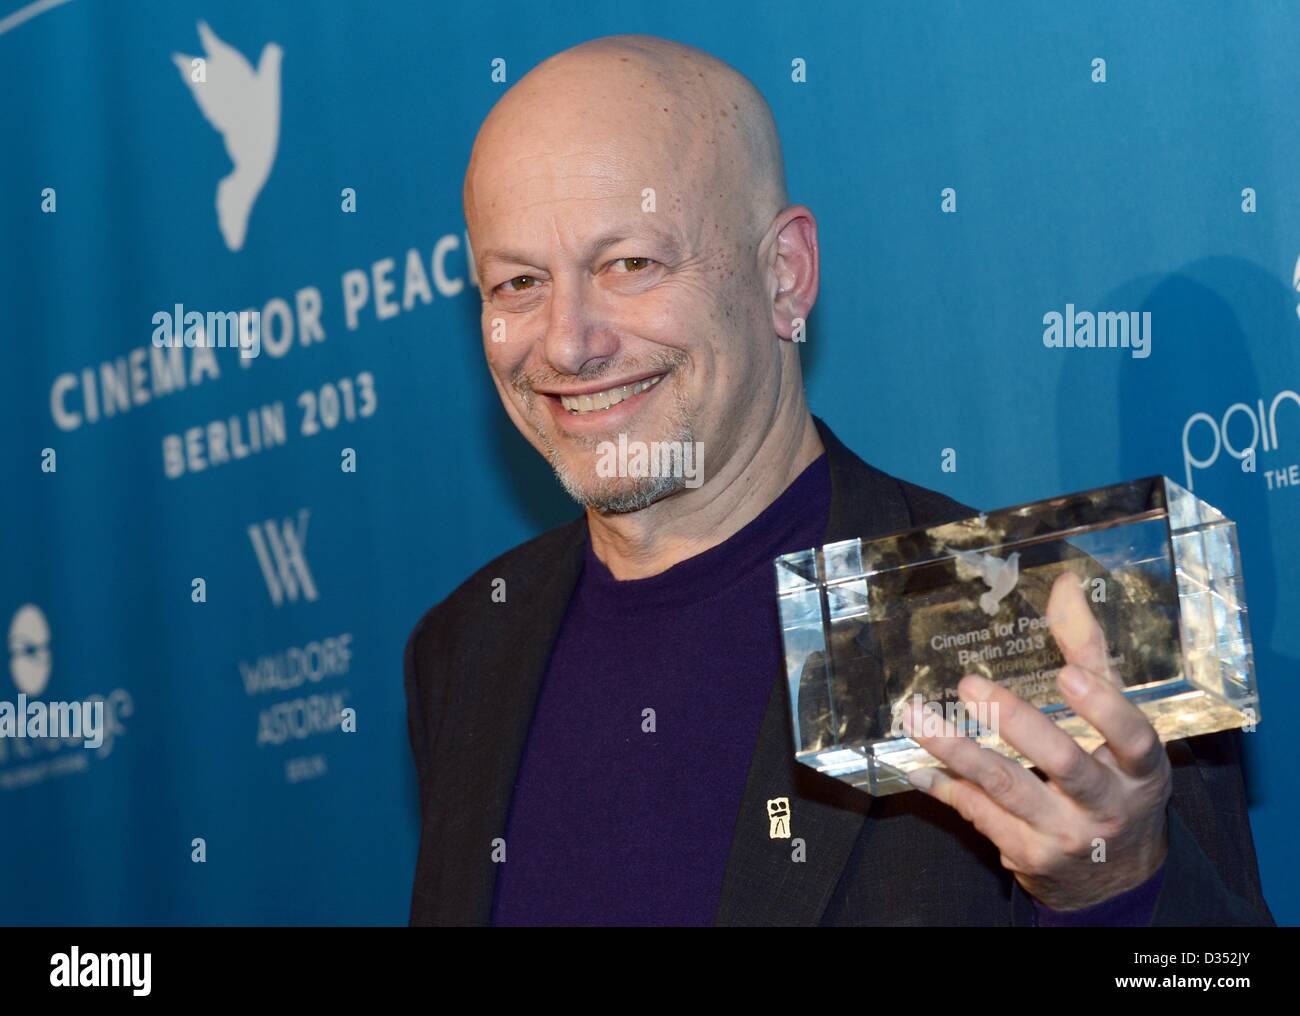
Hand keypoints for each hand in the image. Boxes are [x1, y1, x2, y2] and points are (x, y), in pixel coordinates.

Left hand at [901, 571, 1170, 910]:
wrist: (1116, 878)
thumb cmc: (1116, 778)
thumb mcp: (1118, 725)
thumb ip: (1090, 654)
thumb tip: (1063, 585)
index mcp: (1139, 769)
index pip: (1133, 738)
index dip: (1104, 709)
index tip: (1068, 674)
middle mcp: (1106, 805)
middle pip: (1063, 763)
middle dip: (1016, 723)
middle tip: (971, 684)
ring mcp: (1064, 834)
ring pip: (1006, 789)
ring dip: (956, 751)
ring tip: (917, 718)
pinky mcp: (1028, 855)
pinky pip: (978, 814)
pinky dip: (945, 785)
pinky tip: (916, 763)